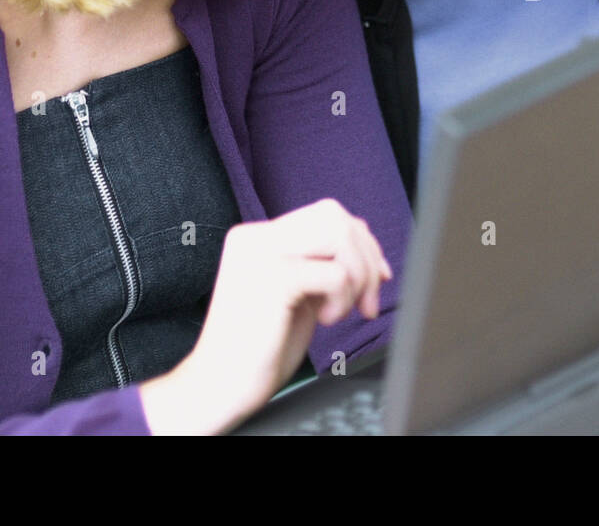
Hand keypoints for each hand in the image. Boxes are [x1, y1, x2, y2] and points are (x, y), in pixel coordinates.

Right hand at [138, 198, 393, 434]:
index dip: (362, 243)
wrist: (221, 386)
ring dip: (357, 277)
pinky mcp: (271, 279)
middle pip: (335, 217)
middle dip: (366, 258)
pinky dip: (342, 298)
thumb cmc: (261, 347)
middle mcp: (255, 237)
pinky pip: (335, 273)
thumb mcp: (299, 292)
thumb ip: (323, 264)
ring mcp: (260, 254)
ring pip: (338, 236)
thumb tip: (369, 248)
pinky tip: (325, 320)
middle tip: (366, 303)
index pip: (326, 213)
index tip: (377, 279)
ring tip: (340, 310)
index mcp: (259, 237)